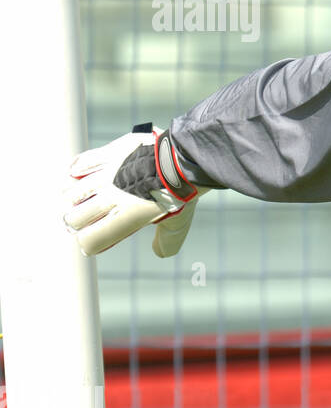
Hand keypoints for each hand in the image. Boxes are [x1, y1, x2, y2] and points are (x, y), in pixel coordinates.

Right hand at [63, 124, 207, 256]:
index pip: (89, 240)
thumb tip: (161, 253)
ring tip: (82, 198)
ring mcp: (105, 175)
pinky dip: (75, 171)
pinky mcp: (108, 155)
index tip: (91, 242)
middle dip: (76, 223)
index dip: (88, 244)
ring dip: (73, 199)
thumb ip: (167, 242)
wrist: (184, 159)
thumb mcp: (178, 223)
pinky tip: (78, 175)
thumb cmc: (182, 193)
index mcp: (123, 219)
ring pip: (70, 192)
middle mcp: (108, 198)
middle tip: (83, 220)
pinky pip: (79, 164)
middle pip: (72, 218)